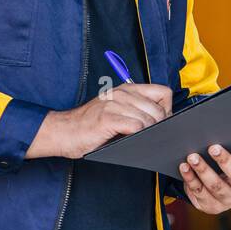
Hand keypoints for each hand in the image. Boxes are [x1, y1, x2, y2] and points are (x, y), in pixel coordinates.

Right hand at [27, 84, 172, 158]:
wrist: (63, 132)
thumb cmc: (90, 125)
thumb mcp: (116, 110)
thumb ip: (136, 109)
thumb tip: (163, 120)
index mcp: (126, 89)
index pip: (163, 92)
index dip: (167, 109)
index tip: (161, 122)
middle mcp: (122, 93)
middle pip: (159, 109)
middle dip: (160, 125)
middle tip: (153, 136)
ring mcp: (114, 104)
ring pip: (149, 119)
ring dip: (149, 133)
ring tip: (142, 140)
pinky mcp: (108, 118)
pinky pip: (136, 127)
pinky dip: (139, 136)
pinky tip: (132, 140)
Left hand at [177, 137, 230, 213]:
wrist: (212, 190)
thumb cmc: (222, 165)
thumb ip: (229, 143)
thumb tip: (216, 125)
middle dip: (225, 161)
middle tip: (213, 147)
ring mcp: (228, 199)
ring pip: (216, 186)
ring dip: (203, 170)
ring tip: (193, 157)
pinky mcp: (211, 206)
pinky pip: (199, 192)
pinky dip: (190, 179)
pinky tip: (184, 167)